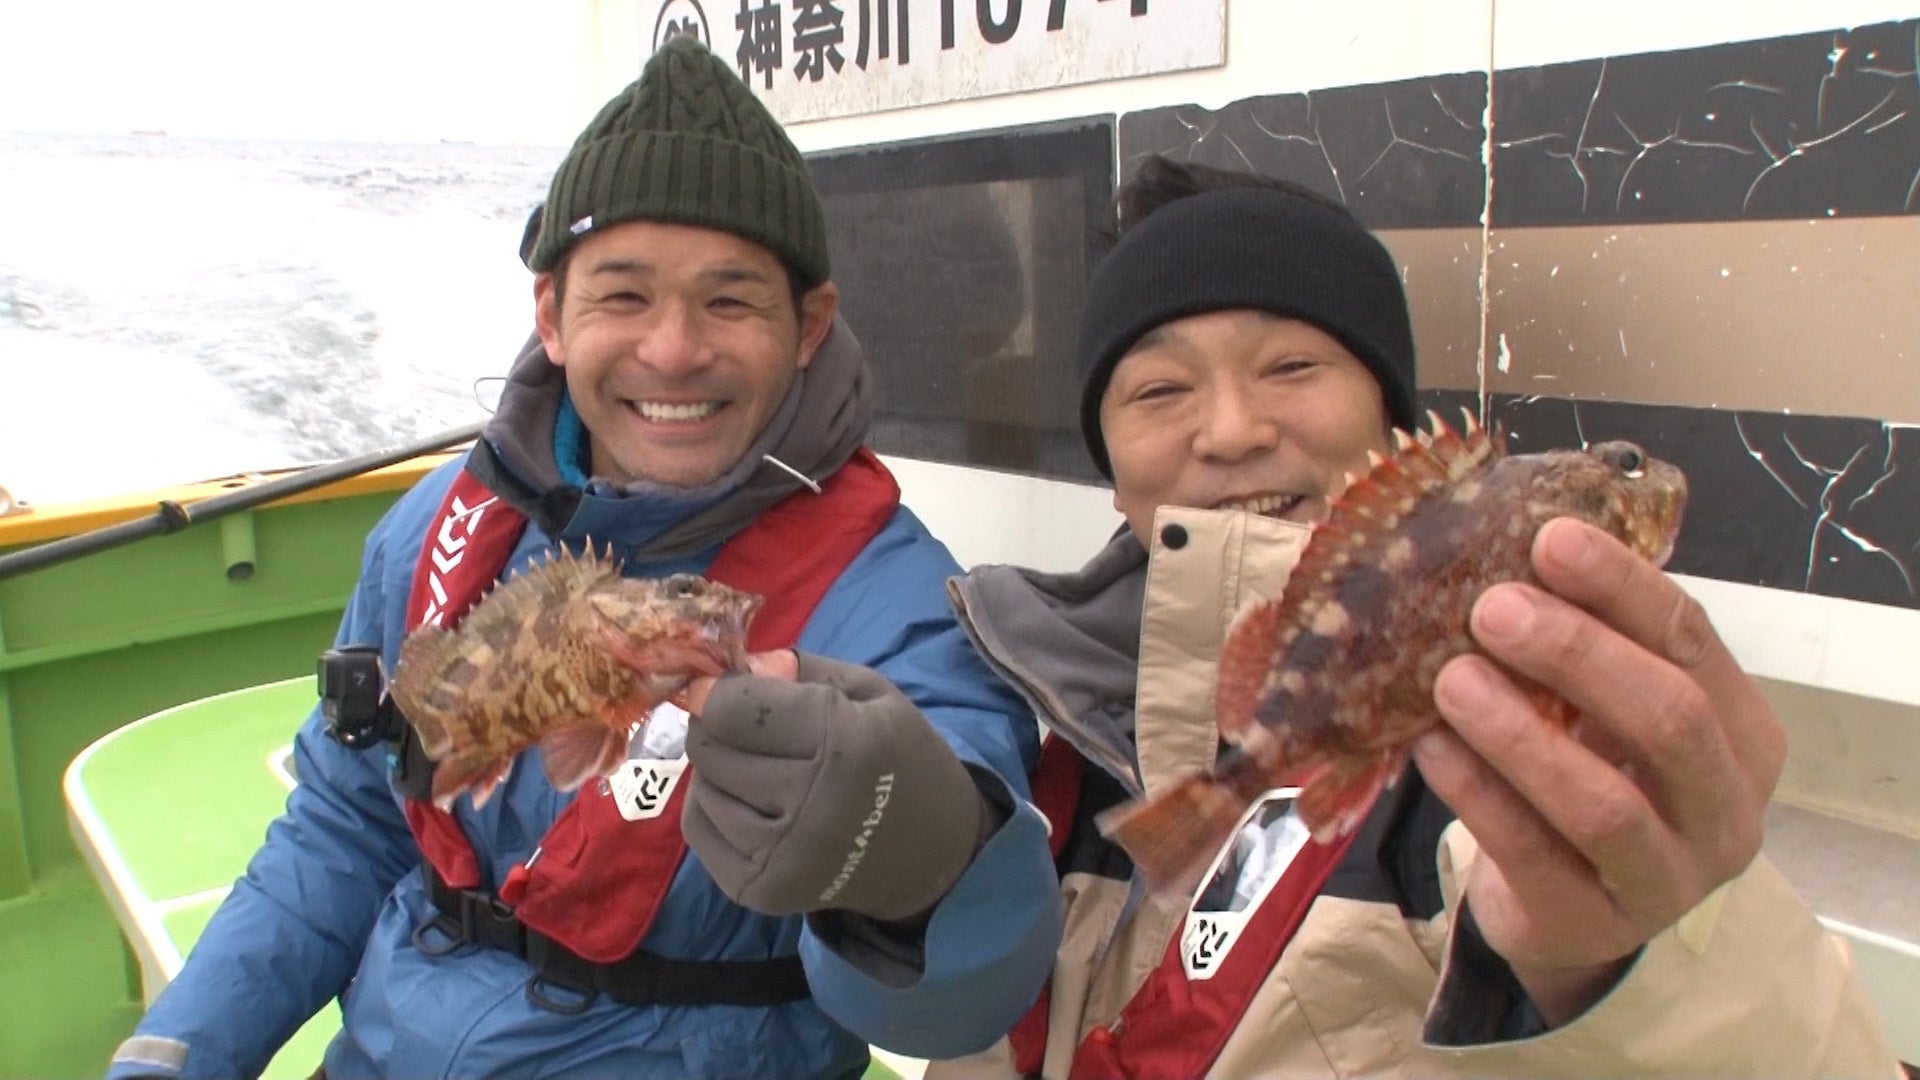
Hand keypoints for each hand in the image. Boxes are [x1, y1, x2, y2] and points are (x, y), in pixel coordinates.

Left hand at [677, 651, 991, 920]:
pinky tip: (748, 800)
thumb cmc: (901, 759)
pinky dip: (712, 806)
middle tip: (748, 726)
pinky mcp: (761, 891)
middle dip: (719, 726)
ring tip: (758, 766)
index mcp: (843, 744)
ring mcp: (781, 856)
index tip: (729, 686)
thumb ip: (799, 671)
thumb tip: (731, 668)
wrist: (932, 855)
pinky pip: (699, 830)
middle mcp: (809, 805)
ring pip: (701, 788)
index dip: (720, 689)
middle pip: (710, 746)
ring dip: (717, 768)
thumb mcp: (870, 693)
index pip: (732, 707)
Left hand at [1412, 517, 1785, 1024]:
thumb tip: (1513, 552)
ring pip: (1603, 803)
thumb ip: (1589, 644)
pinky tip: (1433, 748)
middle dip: (1577, 655)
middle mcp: (1724, 809)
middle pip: (1668, 719)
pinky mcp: (1592, 924)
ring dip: (1520, 734)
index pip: (1692, 642)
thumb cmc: (1595, 776)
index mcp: (1743, 733)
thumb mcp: (1610, 712)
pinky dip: (1479, 794)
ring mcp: (1666, 879)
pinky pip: (1534, 854)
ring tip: (1451, 679)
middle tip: (1493, 609)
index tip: (1550, 539)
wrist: (1571, 909)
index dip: (1622, 587)